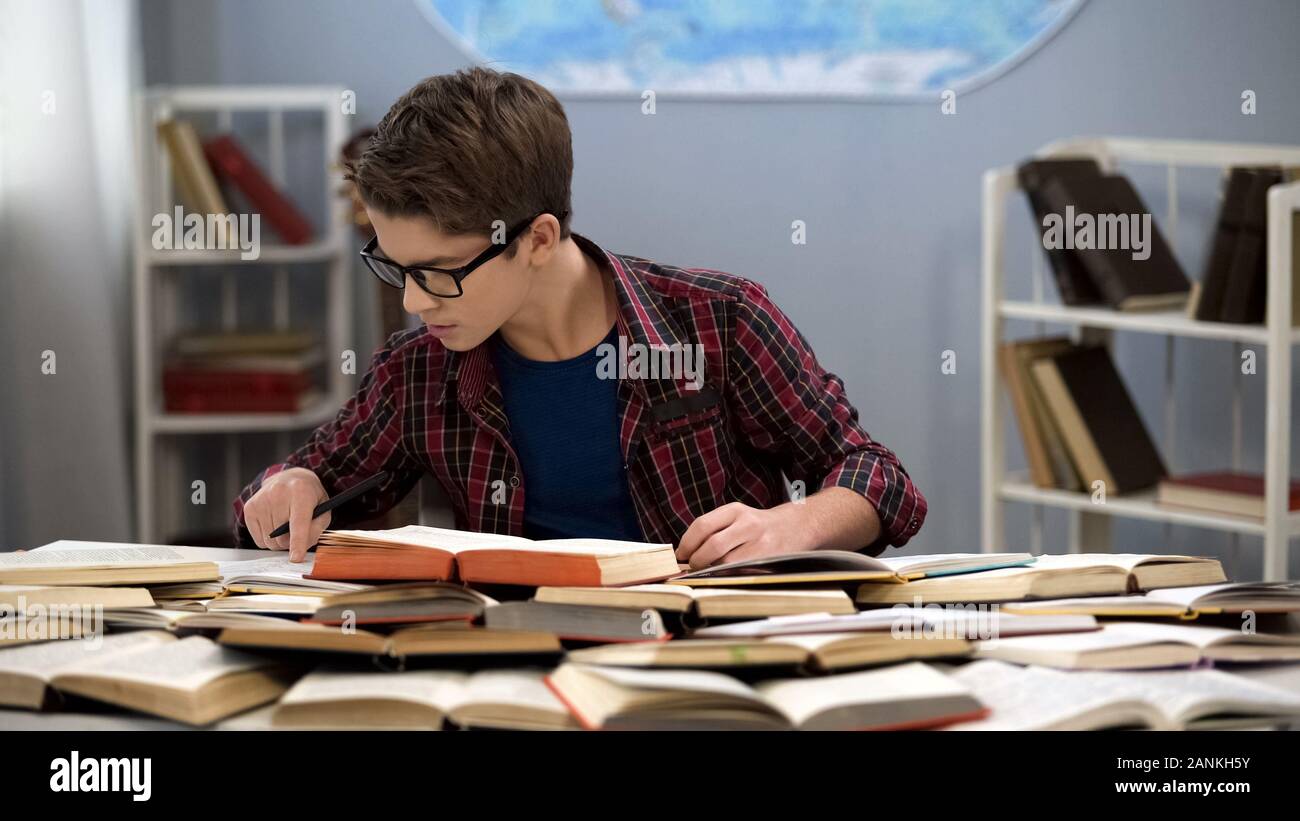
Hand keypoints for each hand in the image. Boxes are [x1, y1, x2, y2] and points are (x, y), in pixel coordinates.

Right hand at [243, 467, 330, 561]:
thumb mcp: (323, 510)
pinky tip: (274, 522)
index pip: (298, 523)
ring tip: (285, 524)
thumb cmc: (309, 498)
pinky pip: (259, 539)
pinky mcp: (249, 508)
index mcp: (301, 493)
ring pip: (269, 541)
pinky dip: (268, 538)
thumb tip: (301, 548)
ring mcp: (261, 500)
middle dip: (290, 542)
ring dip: (279, 541)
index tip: (296, 558)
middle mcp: (278, 494)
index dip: (297, 543)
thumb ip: (317, 530)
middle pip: (282, 537)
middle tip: (296, 531)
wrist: (288, 479)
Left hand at [675, 501, 815, 569]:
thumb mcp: (737, 516)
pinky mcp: (768, 558)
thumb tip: (685, 552)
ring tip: (708, 570)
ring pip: (726, 562)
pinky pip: (741, 571)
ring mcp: (760, 542)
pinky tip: (724, 574)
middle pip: (713, 545)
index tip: (680, 554)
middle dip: (697, 560)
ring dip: (711, 570)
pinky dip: (727, 575)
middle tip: (692, 566)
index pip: (702, 525)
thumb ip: (713, 528)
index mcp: (735, 510)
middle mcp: (748, 524)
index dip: (687, 543)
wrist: (796, 525)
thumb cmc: (757, 525)